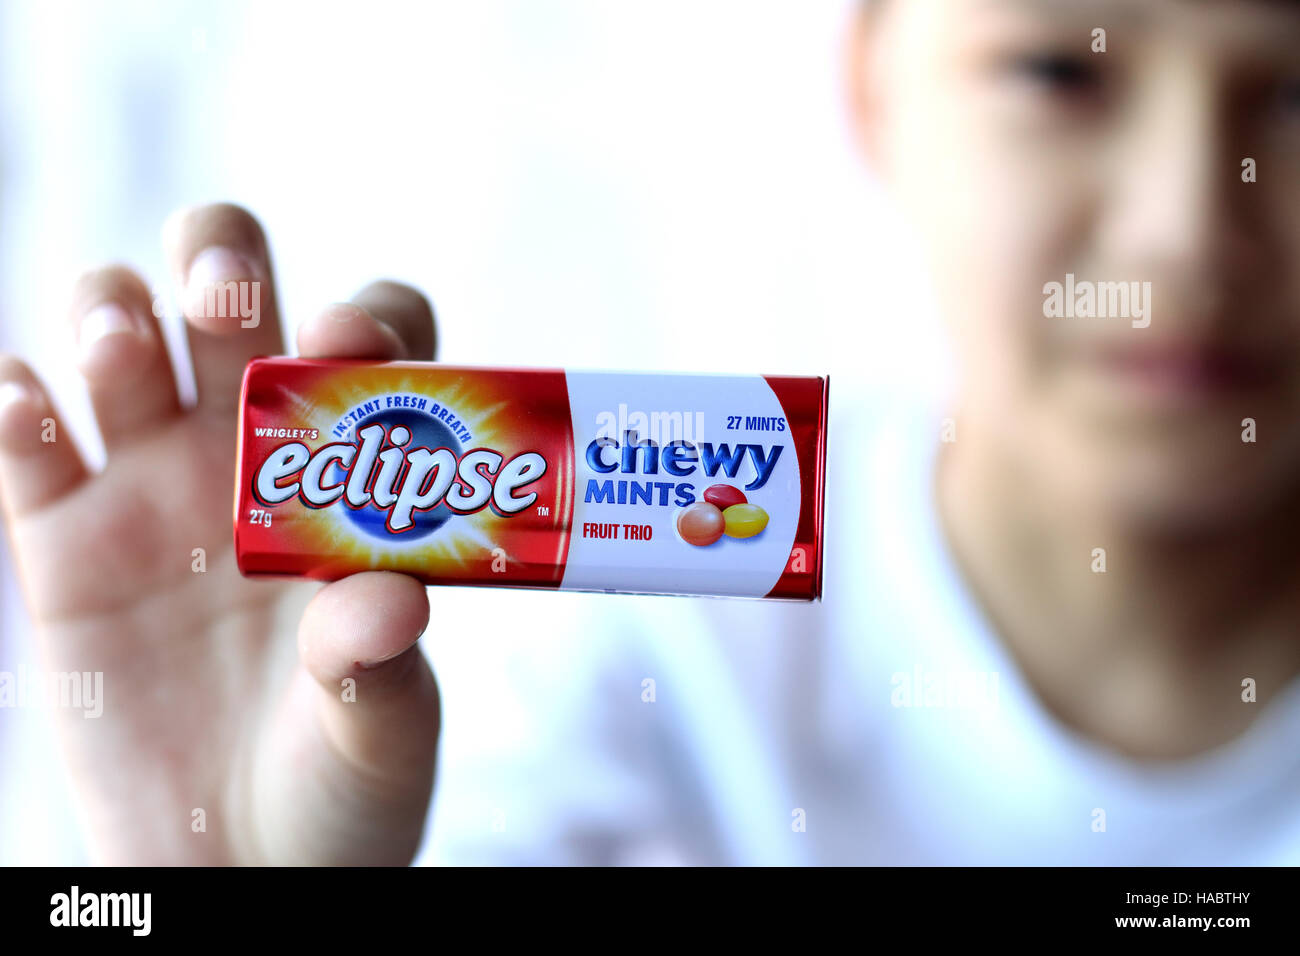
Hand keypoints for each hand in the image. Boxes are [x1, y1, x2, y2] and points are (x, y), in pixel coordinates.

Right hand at [0, 203, 440, 863]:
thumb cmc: (340, 787)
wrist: (236, 865)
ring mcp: (149, 490)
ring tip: (127, 358)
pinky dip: (10, 399)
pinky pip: (18, 436)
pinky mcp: (59, 542)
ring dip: (113, 312)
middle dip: (220, 259)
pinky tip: (30, 409)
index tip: (345, 343)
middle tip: (222, 299)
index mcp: (349, 478)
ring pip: (116, 335)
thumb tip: (389, 600)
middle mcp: (248, 457)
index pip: (365, 342)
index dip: (363, 317)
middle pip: (228, 295)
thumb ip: (381, 666)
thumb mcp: (382, 734)